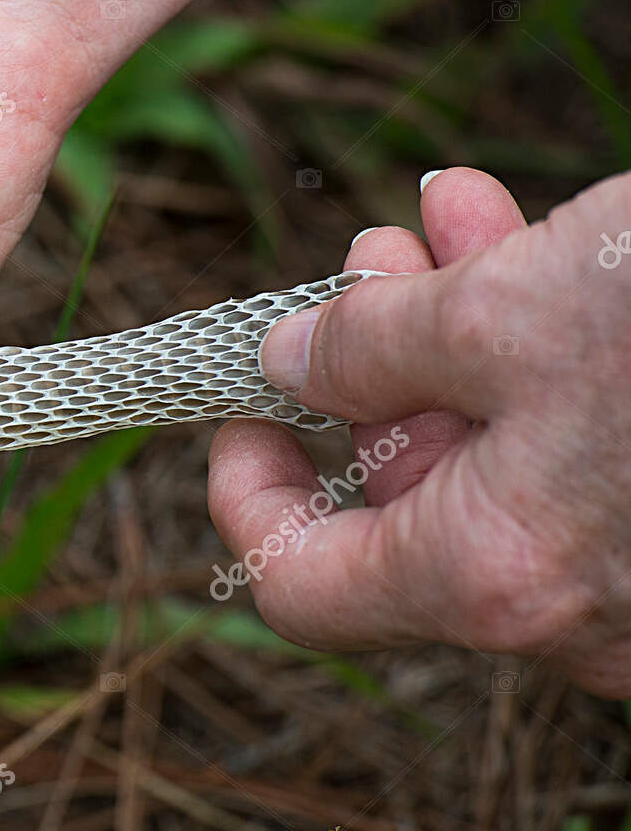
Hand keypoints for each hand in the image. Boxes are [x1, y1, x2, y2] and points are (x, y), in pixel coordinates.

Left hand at [210, 167, 630, 695]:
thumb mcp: (515, 308)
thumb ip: (373, 345)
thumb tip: (288, 365)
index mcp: (494, 580)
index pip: (304, 590)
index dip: (250, 497)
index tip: (244, 413)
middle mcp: (571, 611)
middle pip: (412, 497)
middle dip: (377, 364)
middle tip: (372, 257)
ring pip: (503, 458)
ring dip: (458, 333)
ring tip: (447, 219)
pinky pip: (585, 455)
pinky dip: (546, 355)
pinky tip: (534, 239)